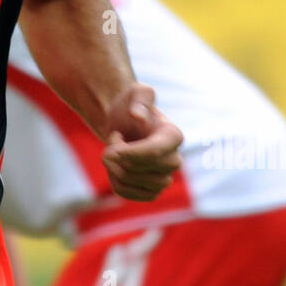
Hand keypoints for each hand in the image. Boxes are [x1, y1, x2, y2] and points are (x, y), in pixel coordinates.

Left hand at [101, 82, 182, 202]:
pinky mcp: (150, 192)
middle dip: (117, 155)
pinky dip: (112, 179)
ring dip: (112, 166)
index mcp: (173, 136)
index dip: (130, 152)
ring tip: (114, 150)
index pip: (153, 152)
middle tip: (114, 137)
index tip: (112, 144)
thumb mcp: (136, 93)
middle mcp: (174, 160)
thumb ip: (140, 98)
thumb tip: (138, 116)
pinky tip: (115, 165)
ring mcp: (163, 178)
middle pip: (139, 169)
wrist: (123, 123)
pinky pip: (125, 192)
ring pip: (130, 182)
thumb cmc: (131, 105)